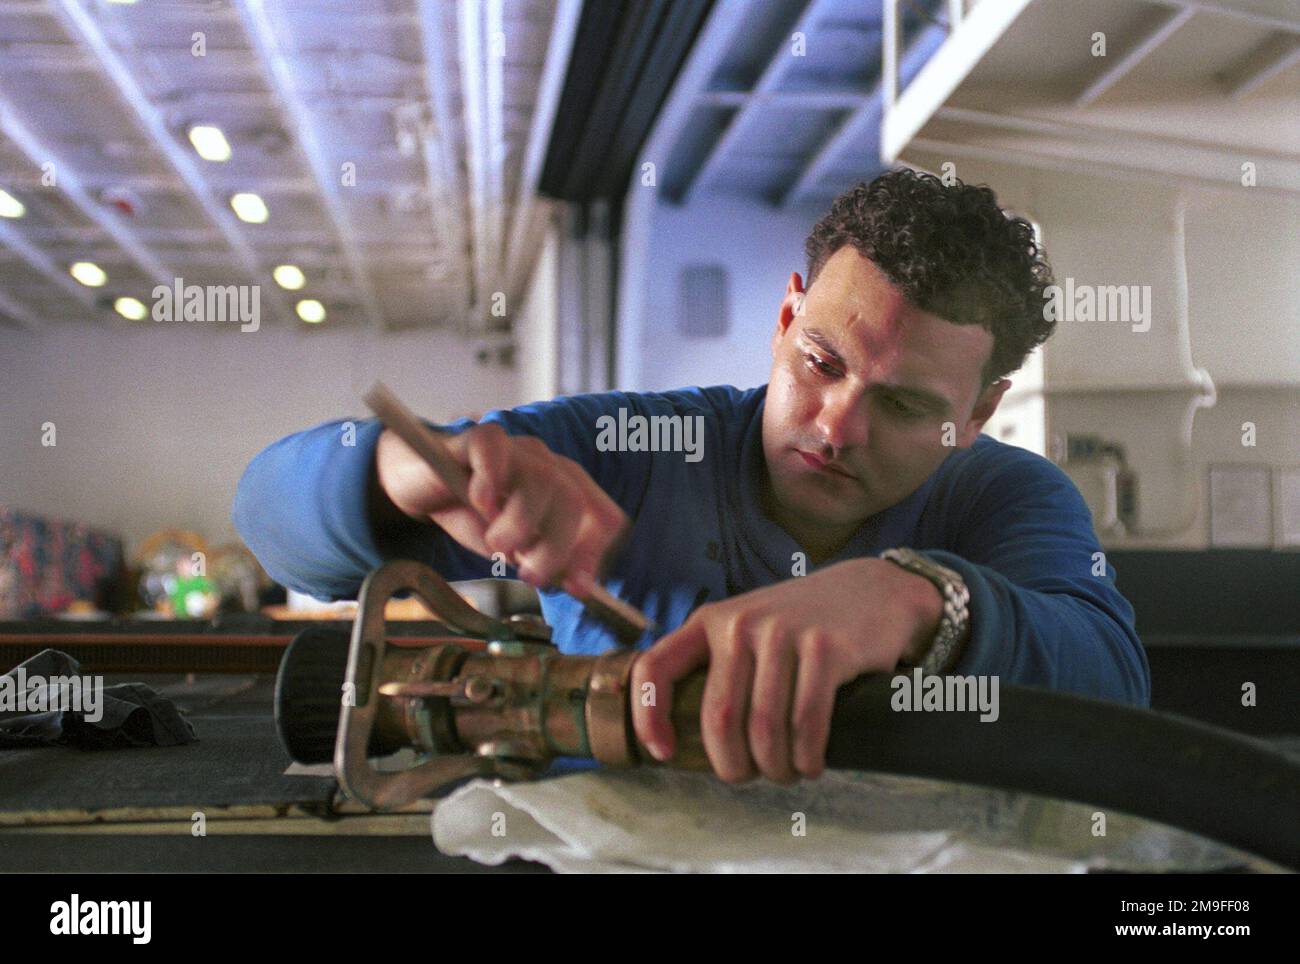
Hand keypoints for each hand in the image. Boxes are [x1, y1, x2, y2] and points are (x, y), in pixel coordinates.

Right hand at [375, 423, 628, 593]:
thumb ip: (541, 561)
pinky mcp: (479, 439)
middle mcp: (548, 467)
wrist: (419, 487)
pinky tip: (480, 503)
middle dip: (556, 548)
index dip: (592, 555)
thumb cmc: (471, 515)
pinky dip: (491, 480)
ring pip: (542, 479)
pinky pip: (495, 449)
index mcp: (566, 492)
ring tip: (496, 544)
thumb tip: (571, 583)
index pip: (604, 518)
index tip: (573, 587)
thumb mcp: (511, 548)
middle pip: (574, 502)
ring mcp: (516, 451)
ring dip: (521, 524)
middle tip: (529, 575)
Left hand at [631, 558, 942, 783]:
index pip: (656, 666)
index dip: (648, 716)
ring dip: (776, 767)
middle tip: (750, 776)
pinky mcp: (826, 648)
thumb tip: (691, 736)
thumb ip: (722, 665)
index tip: (663, 753)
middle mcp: (740, 623)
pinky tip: (811, 763)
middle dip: (732, 765)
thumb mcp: (751, 627)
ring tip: (788, 772)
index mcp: (710, 621)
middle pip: (720, 718)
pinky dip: (807, 757)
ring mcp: (783, 633)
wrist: (875, 589)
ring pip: (765, 728)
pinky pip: (806, 722)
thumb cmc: (805, 624)